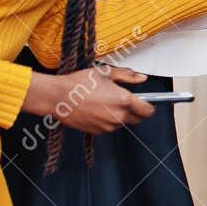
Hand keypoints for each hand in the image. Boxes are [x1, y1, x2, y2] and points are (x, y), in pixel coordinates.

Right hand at [24, 65, 152, 133]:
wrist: (57, 97)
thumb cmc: (80, 83)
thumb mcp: (105, 73)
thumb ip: (127, 76)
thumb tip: (142, 78)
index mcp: (124, 100)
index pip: (148, 111)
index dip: (149, 106)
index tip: (146, 103)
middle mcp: (118, 116)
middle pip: (137, 119)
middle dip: (134, 111)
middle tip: (123, 100)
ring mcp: (108, 126)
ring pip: (122, 123)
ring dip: (120, 115)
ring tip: (105, 102)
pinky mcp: (97, 132)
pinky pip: (109, 127)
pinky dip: (107, 120)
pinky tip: (96, 110)